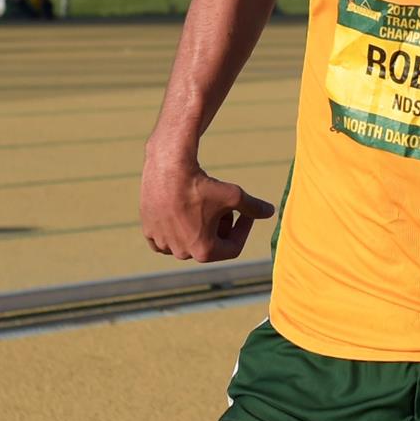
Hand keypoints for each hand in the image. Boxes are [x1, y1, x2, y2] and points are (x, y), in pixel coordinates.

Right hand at [141, 153, 274, 262]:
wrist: (168, 167)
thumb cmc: (202, 184)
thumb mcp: (234, 195)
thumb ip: (253, 208)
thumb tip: (270, 212)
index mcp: (204, 251)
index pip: (233, 247)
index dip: (244, 229)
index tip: (246, 213)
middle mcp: (182, 253)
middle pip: (210, 243)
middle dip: (221, 227)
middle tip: (225, 206)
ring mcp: (163, 243)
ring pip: (188, 240)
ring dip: (199, 227)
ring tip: (204, 205)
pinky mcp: (149, 231)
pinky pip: (167, 237)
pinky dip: (176, 229)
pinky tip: (183, 211)